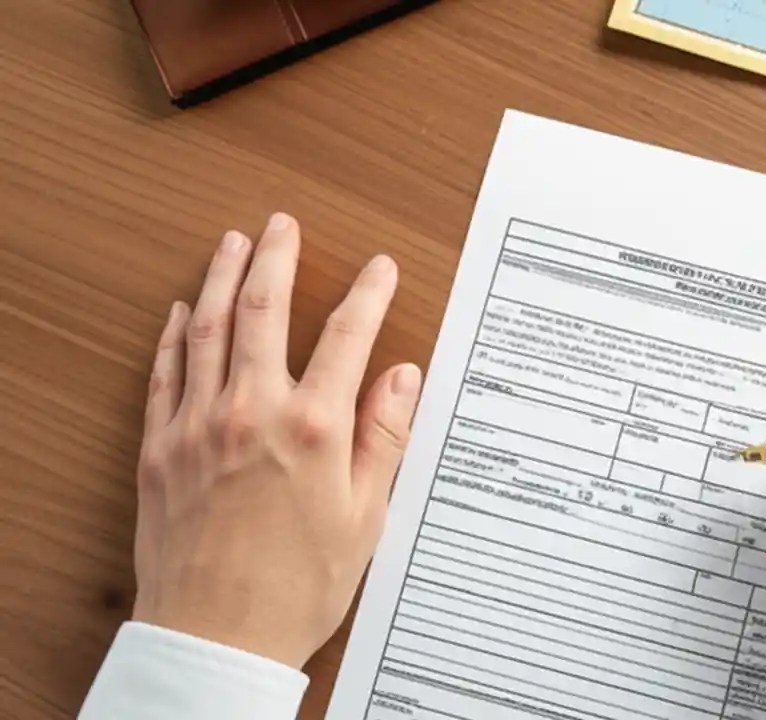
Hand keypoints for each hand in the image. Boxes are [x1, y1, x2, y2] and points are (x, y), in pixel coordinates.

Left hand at [133, 213, 420, 668]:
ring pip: (211, 329)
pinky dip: (175, 336)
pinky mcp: (159, 449)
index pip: (347, 337)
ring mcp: (198, 426)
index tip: (379, 268)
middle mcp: (251, 413)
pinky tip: (185, 312)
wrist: (217, 638)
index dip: (368, 293)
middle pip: (265, 310)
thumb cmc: (298, 586)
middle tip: (284, 223)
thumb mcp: (364, 516)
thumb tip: (401, 376)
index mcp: (311, 429)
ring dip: (223, 277)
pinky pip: (166, 374)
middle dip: (278, 257)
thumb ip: (383, 438)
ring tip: (234, 241)